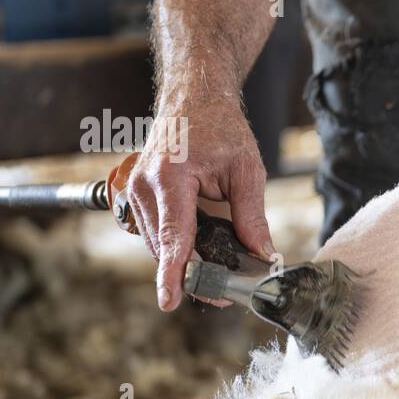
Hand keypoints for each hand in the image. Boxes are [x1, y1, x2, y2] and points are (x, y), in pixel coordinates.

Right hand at [109, 98, 273, 310]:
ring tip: (218, 276)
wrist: (193, 99)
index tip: (169, 300)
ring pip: (158, 244)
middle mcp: (145, 186)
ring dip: (183, 262)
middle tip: (224, 295)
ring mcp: (135, 191)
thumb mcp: (247, 171)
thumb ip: (252, 217)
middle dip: (191, 275)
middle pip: (165, 247)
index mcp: (171, 177)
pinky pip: (155, 233)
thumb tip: (263, 255)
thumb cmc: (220, 129)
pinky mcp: (136, 195)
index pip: (175, 236)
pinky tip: (200, 251)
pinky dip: (175, 245)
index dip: (173, 272)